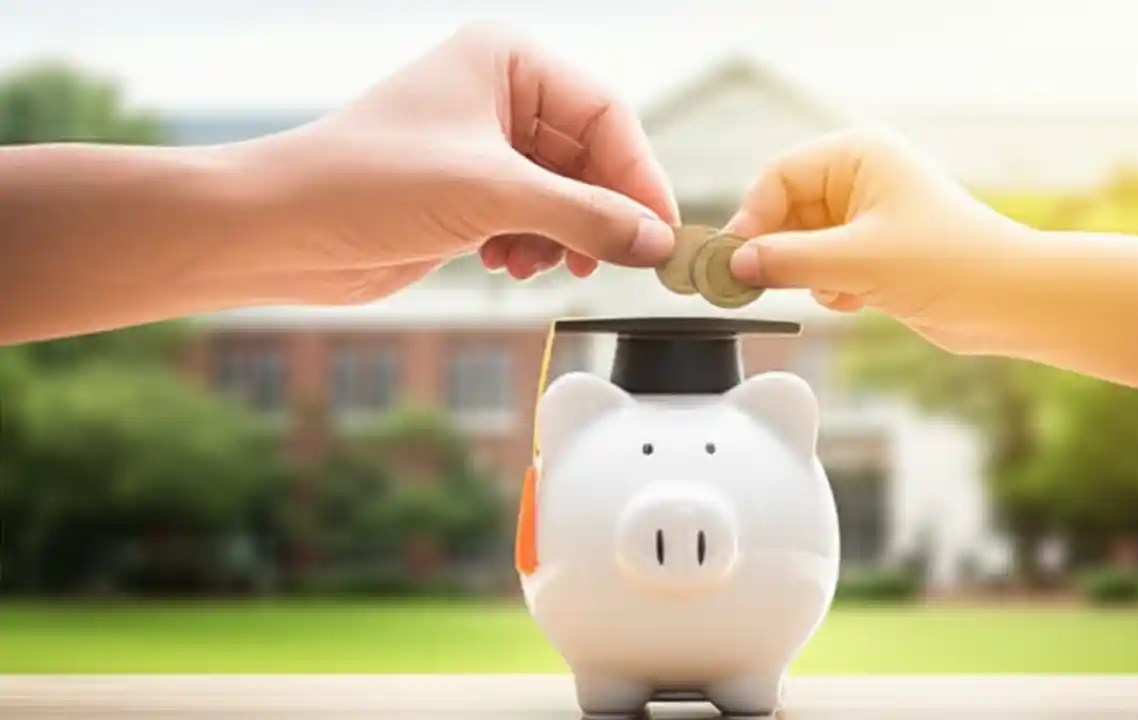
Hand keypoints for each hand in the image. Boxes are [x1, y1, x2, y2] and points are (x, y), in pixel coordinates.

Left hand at [238, 22, 677, 302]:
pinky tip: (506, 262)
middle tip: (618, 260)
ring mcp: (485, 147)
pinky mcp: (470, 194)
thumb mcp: (491, 194)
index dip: (639, 176)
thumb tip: (655, 241)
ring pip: (566, 196)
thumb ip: (584, 217)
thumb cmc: (365, 181)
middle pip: (591, 158)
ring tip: (537, 261)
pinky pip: (534, 220)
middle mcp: (500, 96)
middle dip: (599, 213)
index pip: (607, 114)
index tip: (662, 232)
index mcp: (508, 61)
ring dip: (563, 237)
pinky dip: (534, 247)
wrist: (282, 230)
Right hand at [724, 126, 1027, 351]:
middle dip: (780, 251)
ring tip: (839, 289)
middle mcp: (860, 177)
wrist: (1011, 302)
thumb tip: (736, 264)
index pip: (778, 177)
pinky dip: (829, 287)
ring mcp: (867, 216)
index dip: (751, 218)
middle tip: (760, 284)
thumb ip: (788, 260)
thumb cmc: (951, 263)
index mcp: (858, 155)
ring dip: (809, 274)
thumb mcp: (857, 261)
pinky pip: (823, 266)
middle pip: (784, 211)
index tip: (734, 260)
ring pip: (801, 244)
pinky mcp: (874, 252)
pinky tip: (856, 299)